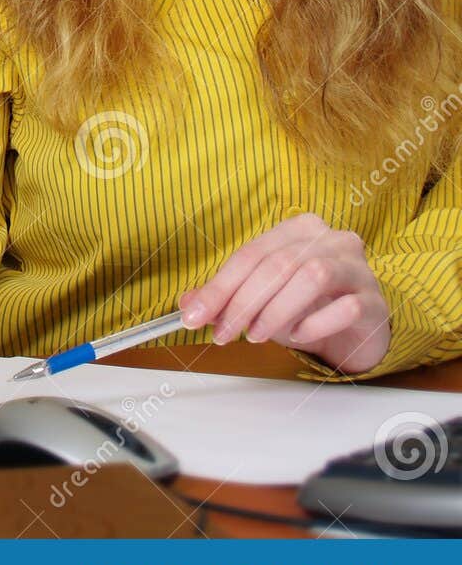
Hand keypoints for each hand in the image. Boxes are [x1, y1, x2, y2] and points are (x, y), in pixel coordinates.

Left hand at [179, 212, 390, 373]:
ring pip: (312, 276)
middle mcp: (331, 239)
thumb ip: (224, 298)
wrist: (355, 333)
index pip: (250, 254)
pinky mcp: (376, 300)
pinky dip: (314, 324)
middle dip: (243, 302)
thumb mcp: (258, 300)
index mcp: (298, 229)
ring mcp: (358, 268)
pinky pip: (345, 307)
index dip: (219, 287)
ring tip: (258, 334)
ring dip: (276, 311)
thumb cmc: (305, 308)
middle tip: (224, 333)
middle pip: (277, 264)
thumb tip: (187, 305)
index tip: (195, 316)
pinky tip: (299, 335)